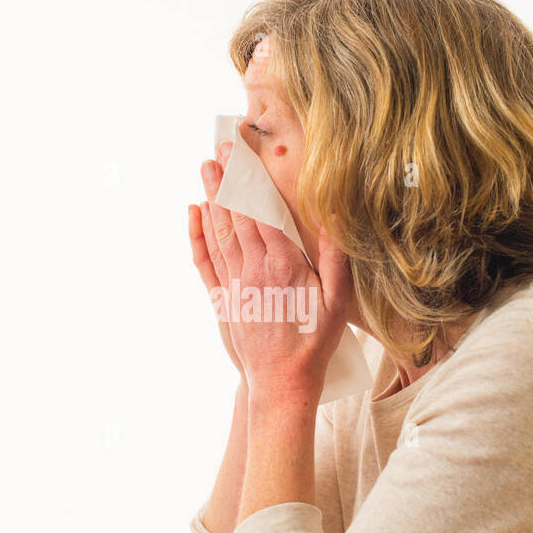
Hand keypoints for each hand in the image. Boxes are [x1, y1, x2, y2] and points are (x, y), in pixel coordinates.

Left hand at [203, 168, 350, 404]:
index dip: (250, 178)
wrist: (281, 383)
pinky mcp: (221, 299)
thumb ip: (336, 258)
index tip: (242, 153)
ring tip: (205, 169)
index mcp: (283, 265)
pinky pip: (205, 260)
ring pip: (219, 232)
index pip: (262, 210)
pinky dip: (197, 234)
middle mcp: (253, 270)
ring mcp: (233, 284)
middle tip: (218, 149)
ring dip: (211, 198)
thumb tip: (334, 215)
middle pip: (236, 215)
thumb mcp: (337, 302)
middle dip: (227, 179)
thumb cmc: (314, 342)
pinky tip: (194, 213)